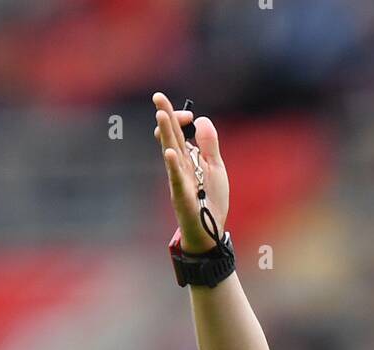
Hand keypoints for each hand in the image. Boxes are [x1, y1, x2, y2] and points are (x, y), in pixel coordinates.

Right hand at [152, 92, 229, 254]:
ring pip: (171, 153)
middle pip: (172, 137)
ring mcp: (179, 179)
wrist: (209, 230)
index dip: (182, 120)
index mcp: (188, 157)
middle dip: (166, 116)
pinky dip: (173, 166)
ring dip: (166, 134)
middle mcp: (180, 166)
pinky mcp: (182, 195)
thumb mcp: (215, 167)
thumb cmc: (210, 199)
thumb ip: (209, 144)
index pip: (180, 132)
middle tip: (158, 96)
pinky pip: (176, 178)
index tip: (189, 116)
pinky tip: (170, 153)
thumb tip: (201, 119)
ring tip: (161, 116)